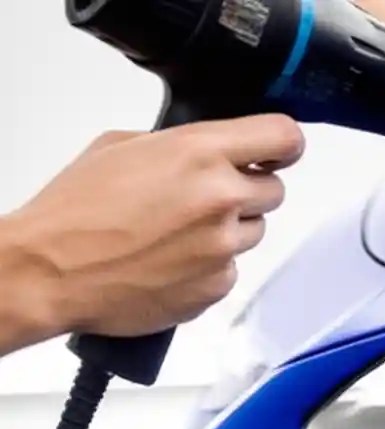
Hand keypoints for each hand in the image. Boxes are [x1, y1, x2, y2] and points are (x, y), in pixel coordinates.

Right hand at [1, 115, 304, 341]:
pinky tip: (171, 261)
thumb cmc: (74, 213)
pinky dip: (209, 266)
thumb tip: (213, 150)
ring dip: (227, 230)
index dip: (283, 145)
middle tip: (205, 198)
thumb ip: (181, 145)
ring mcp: (222, 247)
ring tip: (176, 233)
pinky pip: (231, 269)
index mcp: (200, 154)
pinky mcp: (217, 285)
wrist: (49, 272)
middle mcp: (220, 199)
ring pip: (254, 231)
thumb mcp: (122, 147)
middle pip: (274, 190)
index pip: (283, 137)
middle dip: (245, 191)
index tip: (278, 151)